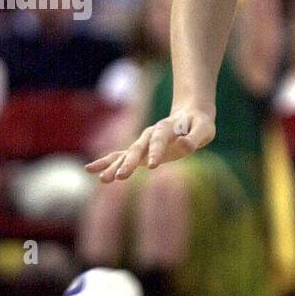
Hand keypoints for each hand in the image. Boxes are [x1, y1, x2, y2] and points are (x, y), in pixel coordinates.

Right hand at [86, 108, 215, 181]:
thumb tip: (183, 144)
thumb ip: (194, 138)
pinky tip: (90, 170)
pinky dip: (107, 163)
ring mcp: (143, 142)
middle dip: (129, 162)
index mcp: (167, 128)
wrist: (189, 116)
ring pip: (125, 153)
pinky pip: (120, 156)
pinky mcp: (140, 151)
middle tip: (120, 177)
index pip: (159, 140)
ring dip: (113, 165)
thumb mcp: (204, 129)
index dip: (156, 151)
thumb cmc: (199, 124)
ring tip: (102, 179)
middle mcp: (150, 134)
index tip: (152, 165)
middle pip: (138, 148)